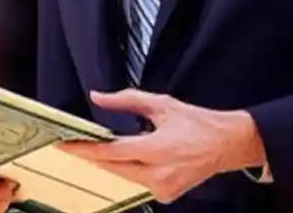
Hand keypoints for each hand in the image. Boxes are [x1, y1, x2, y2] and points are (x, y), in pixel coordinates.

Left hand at [56, 90, 266, 203]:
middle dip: (93, 154)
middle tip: (75, 143)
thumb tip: (97, 97)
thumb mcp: (161, 104)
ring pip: (122, 175)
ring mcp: (163, 188)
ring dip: (111, 161)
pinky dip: (129, 170)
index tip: (65, 144)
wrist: (227, 145)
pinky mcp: (166, 195)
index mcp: (157, 149)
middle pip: (112, 166)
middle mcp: (159, 173)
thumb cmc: (197, 124)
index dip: (85, 149)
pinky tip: (130, 158)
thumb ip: (126, 100)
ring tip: (101, 146)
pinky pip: (136, 182)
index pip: (111, 152)